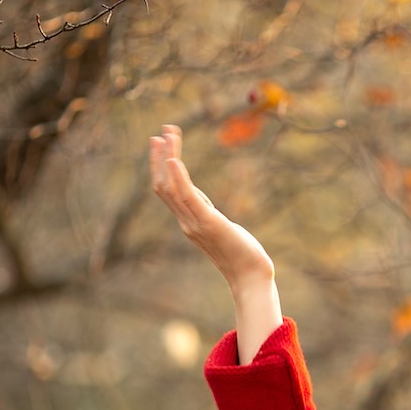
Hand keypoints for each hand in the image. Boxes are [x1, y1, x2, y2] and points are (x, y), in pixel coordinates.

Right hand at [149, 124, 273, 291]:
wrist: (251, 277)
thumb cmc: (242, 255)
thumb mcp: (222, 229)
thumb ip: (208, 215)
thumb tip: (204, 205)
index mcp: (188, 222)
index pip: (167, 191)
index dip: (161, 167)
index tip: (163, 144)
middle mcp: (186, 222)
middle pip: (162, 186)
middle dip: (159, 158)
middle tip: (160, 133)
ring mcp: (194, 223)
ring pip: (171, 188)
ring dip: (167, 159)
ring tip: (166, 136)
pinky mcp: (208, 223)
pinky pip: (188, 198)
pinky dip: (178, 178)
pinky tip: (174, 160)